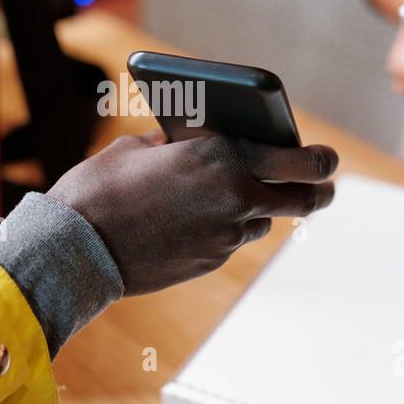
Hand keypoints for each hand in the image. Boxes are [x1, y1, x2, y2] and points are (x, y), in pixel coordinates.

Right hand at [48, 131, 337, 295]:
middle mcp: (234, 194)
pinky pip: (232, 239)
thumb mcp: (143, 147)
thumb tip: (201, 144)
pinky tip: (195, 220)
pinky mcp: (211, 259)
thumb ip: (183, 144)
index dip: (319, 159)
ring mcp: (226, 233)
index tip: (326, 158)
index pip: (296, 157)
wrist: (76, 248)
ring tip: (240, 198)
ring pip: (265, 220)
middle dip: (321, 189)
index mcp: (220, 154)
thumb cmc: (100, 187)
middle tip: (326, 185)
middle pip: (303, 197)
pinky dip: (225, 227)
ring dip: (259, 209)